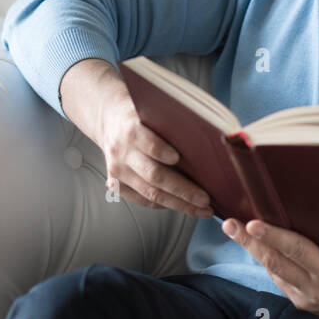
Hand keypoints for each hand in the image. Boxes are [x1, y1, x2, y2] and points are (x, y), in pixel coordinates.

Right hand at [60, 58, 213, 218]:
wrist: (109, 119)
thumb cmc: (140, 113)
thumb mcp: (152, 109)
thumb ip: (171, 123)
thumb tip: (208, 140)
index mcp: (131, 130)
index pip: (149, 144)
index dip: (163, 152)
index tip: (180, 159)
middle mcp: (121, 152)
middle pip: (154, 175)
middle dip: (183, 191)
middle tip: (205, 200)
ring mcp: (117, 171)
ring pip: (150, 193)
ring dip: (179, 205)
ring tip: (202, 210)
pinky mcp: (117, 184)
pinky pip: (143, 199)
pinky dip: (165, 204)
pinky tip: (183, 206)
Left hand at [221, 218, 318, 318]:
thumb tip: (313, 207)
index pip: (295, 249)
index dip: (271, 234)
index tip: (252, 222)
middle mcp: (317, 291)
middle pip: (275, 262)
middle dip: (249, 241)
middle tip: (229, 223)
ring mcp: (310, 301)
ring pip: (275, 272)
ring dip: (255, 251)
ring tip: (236, 231)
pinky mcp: (308, 306)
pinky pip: (283, 282)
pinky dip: (270, 264)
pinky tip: (261, 250)